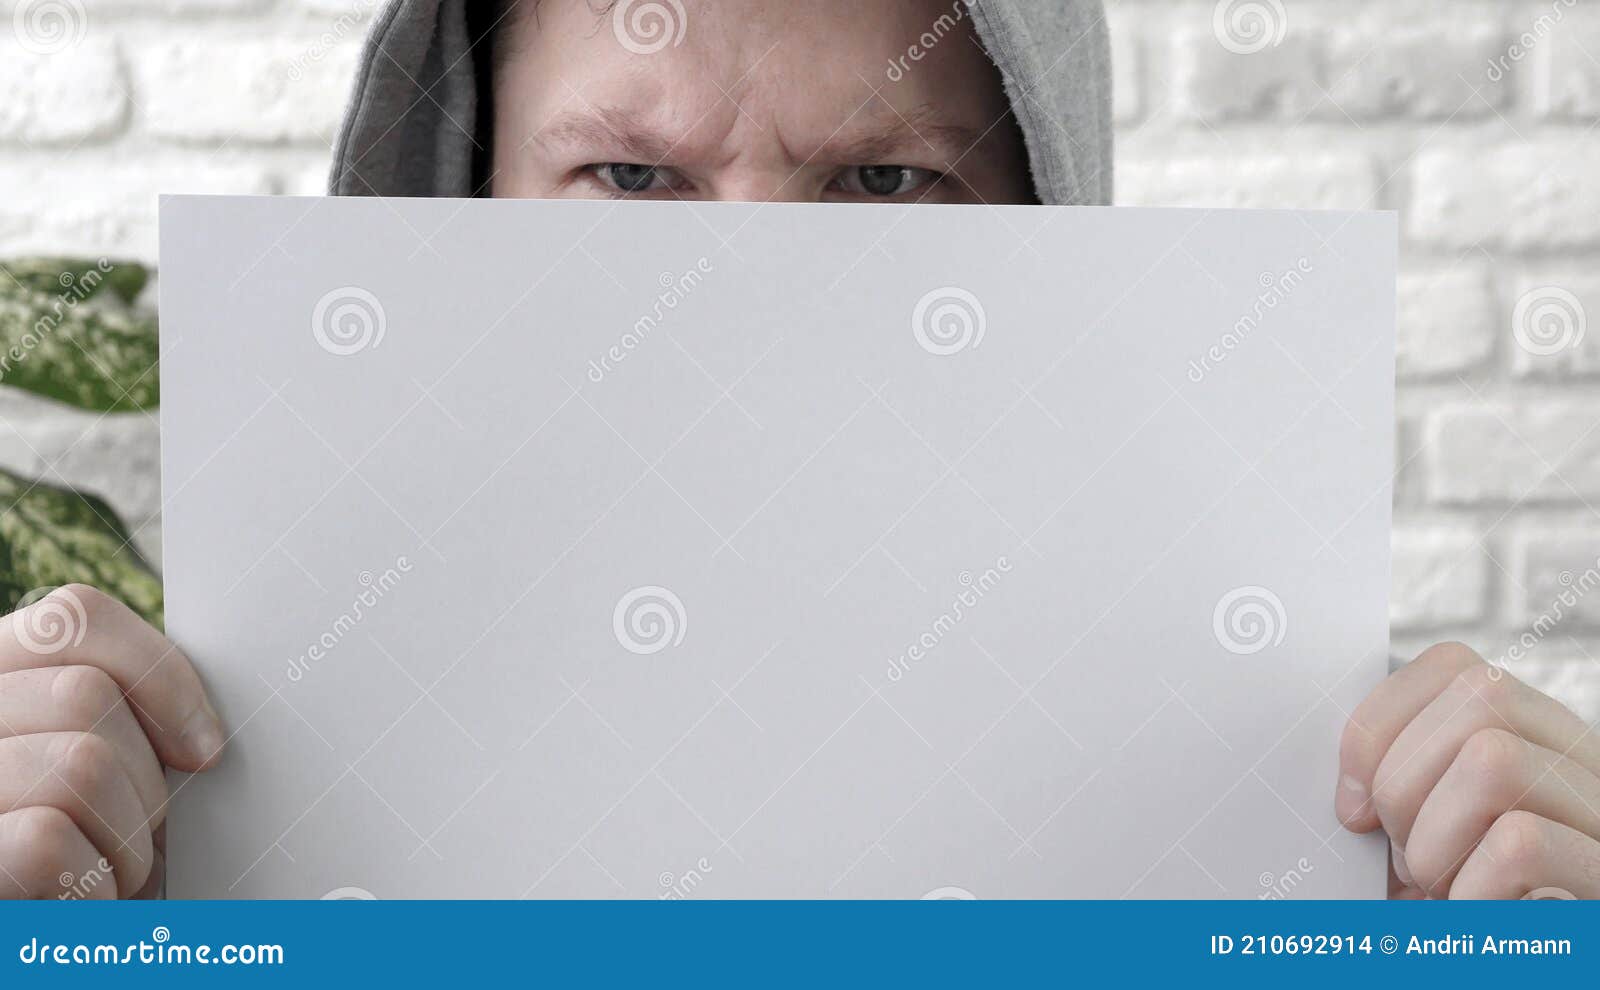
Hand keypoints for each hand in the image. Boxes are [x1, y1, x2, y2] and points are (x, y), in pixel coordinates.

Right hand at [0, 585, 221, 898]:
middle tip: (138, 839)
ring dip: (126, 839)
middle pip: (85, 694)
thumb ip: (132, 718)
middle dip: (146, 780)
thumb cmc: (97, 856)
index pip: (74, 617)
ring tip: (108, 877)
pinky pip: (47, 840)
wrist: (63, 936)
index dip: (158, 672)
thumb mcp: (119, 773)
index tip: (203, 748)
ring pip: (79, 761)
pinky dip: (92, 885)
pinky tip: (80, 906)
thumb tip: (204, 720)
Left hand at [1337, 642, 1599, 898]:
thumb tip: (1343, 783)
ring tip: (1443, 889)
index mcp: (1540, 739)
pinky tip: (1477, 918)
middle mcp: (1589, 764)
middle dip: (1405, 784)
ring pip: (1495, 760)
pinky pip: (1520, 845)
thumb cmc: (1473, 911)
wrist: (1541, 951)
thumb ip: (1403, 789)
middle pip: (1478, 699)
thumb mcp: (1434, 838)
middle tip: (1406, 859)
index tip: (1350, 804)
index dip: (1380, 724)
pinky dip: (1471, 890)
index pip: (1455, 667)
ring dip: (1435, 838)